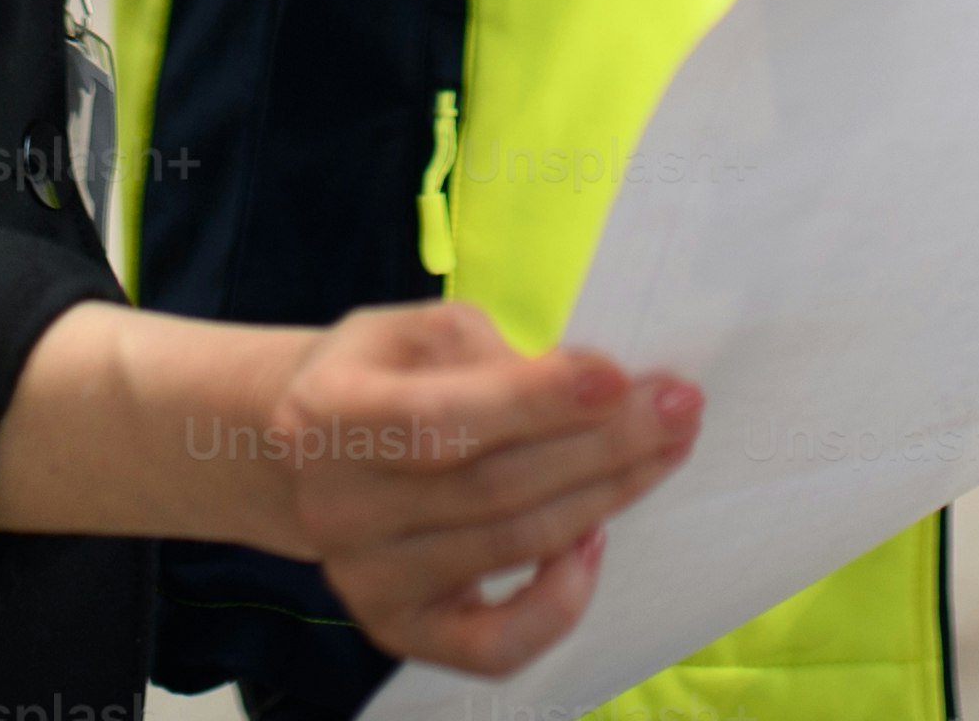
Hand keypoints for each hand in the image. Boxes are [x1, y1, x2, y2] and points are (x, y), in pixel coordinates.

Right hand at [266, 301, 701, 675]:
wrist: (298, 449)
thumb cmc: (380, 375)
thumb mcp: (417, 332)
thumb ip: (491, 356)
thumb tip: (596, 389)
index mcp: (329, 415)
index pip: (440, 423)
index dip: (534, 403)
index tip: (620, 377)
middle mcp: (337, 508)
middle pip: (493, 488)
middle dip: (603, 444)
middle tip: (680, 406)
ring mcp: (365, 579)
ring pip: (510, 548)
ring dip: (604, 497)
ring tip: (667, 448)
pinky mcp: (397, 629)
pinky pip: (494, 644)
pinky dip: (558, 603)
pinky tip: (596, 541)